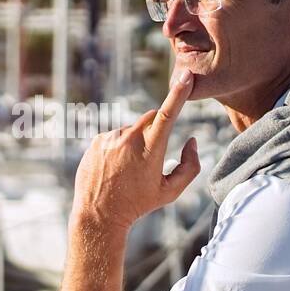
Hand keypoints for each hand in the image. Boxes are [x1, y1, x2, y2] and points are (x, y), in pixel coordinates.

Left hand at [70, 69, 200, 232]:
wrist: (99, 215)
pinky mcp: (97, 140)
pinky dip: (119, 146)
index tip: (186, 75)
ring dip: (136, 141)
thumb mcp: (170, 192)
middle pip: (152, 118)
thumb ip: (189, 166)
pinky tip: (114, 167)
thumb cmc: (138, 204)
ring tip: (127, 169)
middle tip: (150, 158)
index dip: (179, 93)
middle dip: (157, 129)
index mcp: (151, 150)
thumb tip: (192, 141)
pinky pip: (115, 135)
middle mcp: (130, 139)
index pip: (168, 115)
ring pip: (133, 128)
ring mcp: (111, 138)